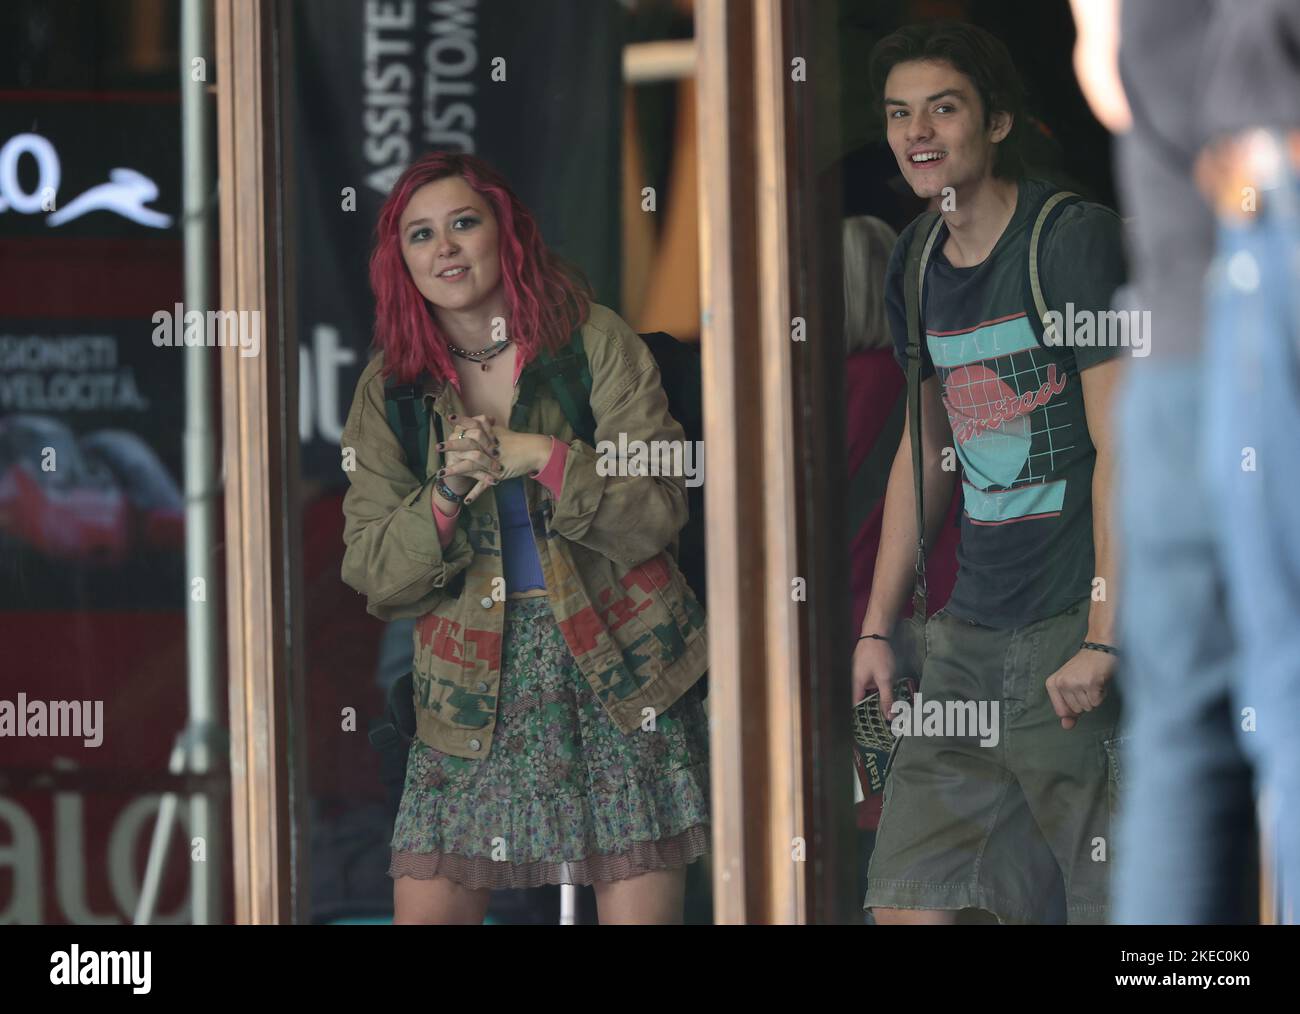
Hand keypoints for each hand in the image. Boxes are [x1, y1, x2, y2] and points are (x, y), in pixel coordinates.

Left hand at [437, 415, 552, 504]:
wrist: (534, 451)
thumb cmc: (518, 442)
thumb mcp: (501, 433)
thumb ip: (488, 429)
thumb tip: (477, 421)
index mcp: (490, 435)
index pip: (474, 425)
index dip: (462, 421)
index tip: (449, 418)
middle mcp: (489, 447)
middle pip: (467, 444)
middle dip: (452, 446)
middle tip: (438, 447)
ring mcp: (492, 461)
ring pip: (471, 466)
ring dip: (455, 470)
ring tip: (441, 474)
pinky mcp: (497, 474)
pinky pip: (484, 485)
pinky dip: (475, 493)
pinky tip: (466, 500)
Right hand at [852, 635, 896, 717]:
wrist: (877, 633)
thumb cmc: (878, 654)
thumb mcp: (885, 678)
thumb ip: (887, 698)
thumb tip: (889, 717)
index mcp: (856, 685)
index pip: (856, 708)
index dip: (862, 719)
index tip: (872, 728)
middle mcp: (856, 681)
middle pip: (863, 701)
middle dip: (874, 710)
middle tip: (887, 720)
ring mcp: (861, 675)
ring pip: (869, 693)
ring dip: (879, 699)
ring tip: (892, 709)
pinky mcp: (867, 670)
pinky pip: (873, 684)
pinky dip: (881, 690)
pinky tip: (891, 692)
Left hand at [1045, 648, 1116, 729]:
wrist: (1099, 648)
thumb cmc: (1085, 667)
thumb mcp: (1070, 686)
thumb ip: (1068, 708)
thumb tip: (1066, 726)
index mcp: (1052, 684)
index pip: (1061, 712)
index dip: (1073, 707)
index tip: (1077, 693)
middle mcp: (1062, 683)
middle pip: (1076, 710)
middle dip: (1085, 701)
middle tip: (1086, 684)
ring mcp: (1075, 683)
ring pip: (1088, 707)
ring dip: (1094, 698)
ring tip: (1092, 682)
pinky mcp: (1090, 683)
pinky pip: (1097, 702)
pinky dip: (1101, 695)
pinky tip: (1099, 682)